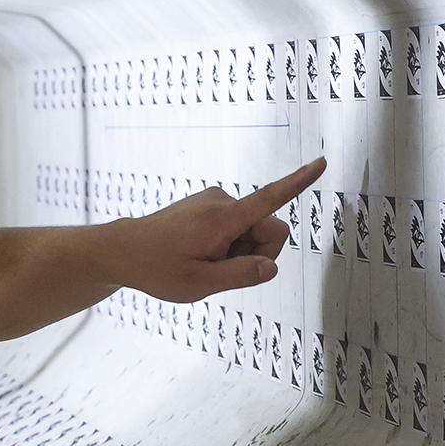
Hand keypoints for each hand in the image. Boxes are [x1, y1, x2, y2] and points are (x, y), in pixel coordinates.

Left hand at [113, 157, 325, 302]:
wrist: (122, 250)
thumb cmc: (155, 267)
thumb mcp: (199, 283)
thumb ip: (240, 275)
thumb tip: (270, 267)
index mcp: (221, 218)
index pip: (269, 198)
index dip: (299, 182)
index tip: (322, 162)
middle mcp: (220, 202)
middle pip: (269, 230)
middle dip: (256, 254)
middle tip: (219, 268)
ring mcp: (213, 201)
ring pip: (253, 231)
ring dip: (239, 251)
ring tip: (204, 260)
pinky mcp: (209, 206)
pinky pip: (236, 227)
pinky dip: (227, 244)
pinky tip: (200, 253)